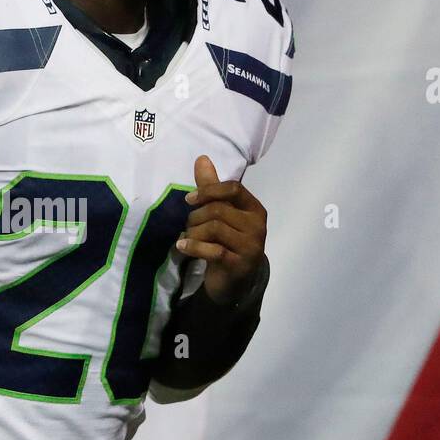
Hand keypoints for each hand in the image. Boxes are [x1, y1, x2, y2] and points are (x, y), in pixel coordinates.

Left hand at [177, 154, 267, 305]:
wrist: (234, 281)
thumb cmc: (227, 241)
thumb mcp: (220, 213)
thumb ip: (211, 187)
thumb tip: (201, 158)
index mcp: (255, 209)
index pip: (234, 188)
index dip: (209, 191)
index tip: (189, 200)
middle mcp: (257, 226)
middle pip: (219, 210)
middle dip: (196, 217)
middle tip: (188, 226)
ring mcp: (251, 247)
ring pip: (214, 229)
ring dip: (193, 233)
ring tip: (187, 238)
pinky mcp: (240, 265)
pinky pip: (213, 251)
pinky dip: (194, 247)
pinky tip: (182, 247)